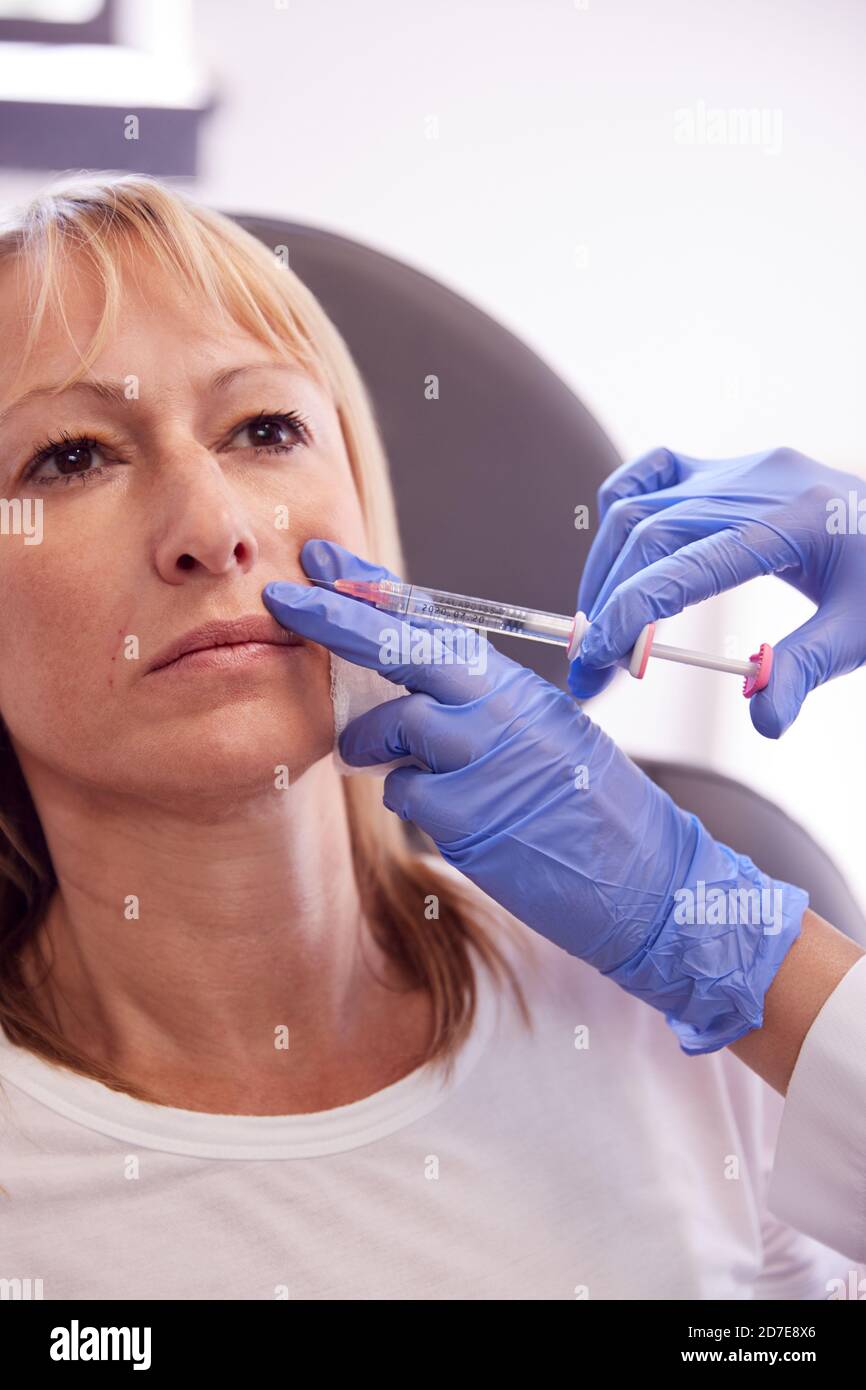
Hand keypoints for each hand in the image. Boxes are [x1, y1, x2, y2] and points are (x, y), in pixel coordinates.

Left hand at [263, 538, 807, 1054]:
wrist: (649, 883)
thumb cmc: (594, 813)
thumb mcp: (546, 738)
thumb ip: (483, 709)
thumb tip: (410, 695)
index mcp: (519, 687)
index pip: (437, 623)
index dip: (375, 590)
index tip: (326, 564)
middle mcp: (503, 710)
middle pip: (405, 648)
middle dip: (337, 618)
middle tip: (282, 598)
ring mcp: (487, 761)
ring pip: (394, 725)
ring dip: (368, 742)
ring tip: (365, 756)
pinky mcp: (471, 818)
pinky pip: (406, 795)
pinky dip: (410, 802)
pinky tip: (449, 817)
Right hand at [568, 446, 865, 736]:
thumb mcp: (861, 632)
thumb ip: (806, 670)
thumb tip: (764, 723)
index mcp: (792, 521)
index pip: (687, 565)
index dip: (631, 613)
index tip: (599, 663)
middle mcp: (756, 484)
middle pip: (647, 532)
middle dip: (606, 603)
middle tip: (590, 673)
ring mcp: (738, 469)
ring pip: (638, 504)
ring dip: (605, 568)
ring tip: (600, 632)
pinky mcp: (728, 470)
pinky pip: (655, 472)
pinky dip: (621, 510)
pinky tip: (615, 558)